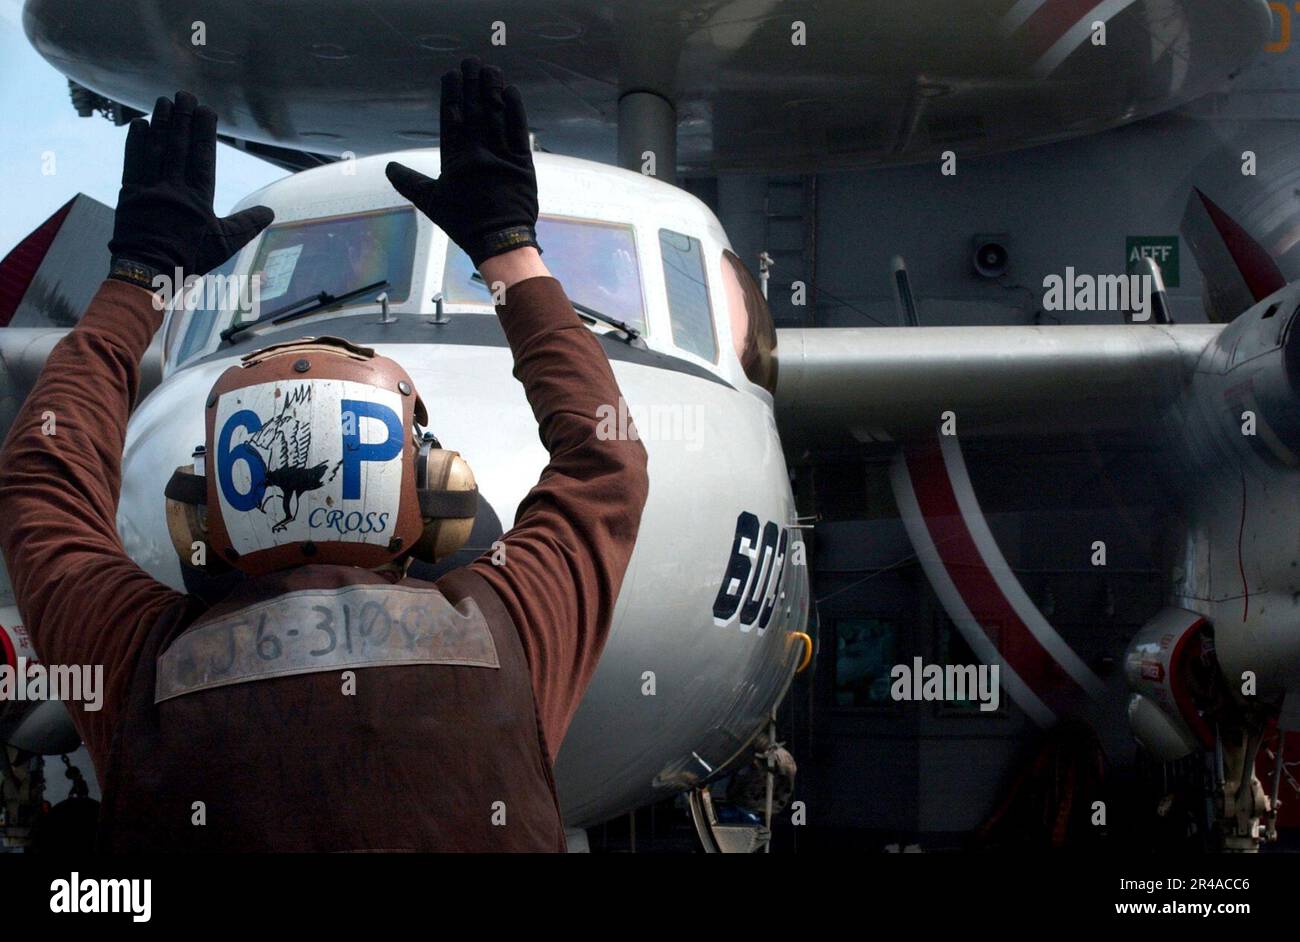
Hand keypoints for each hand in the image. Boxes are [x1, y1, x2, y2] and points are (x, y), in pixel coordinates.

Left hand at [108, 91, 273, 288]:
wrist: (148, 270)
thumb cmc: (190, 258)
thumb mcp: (224, 243)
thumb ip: (247, 224)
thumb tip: (270, 212)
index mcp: (198, 198)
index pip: (202, 157)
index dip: (203, 131)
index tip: (205, 109)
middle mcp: (173, 188)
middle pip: (178, 146)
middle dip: (181, 118)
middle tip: (183, 94)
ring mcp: (149, 188)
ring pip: (155, 149)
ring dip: (159, 122)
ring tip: (163, 101)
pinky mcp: (130, 193)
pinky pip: (132, 162)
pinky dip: (134, 142)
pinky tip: (138, 124)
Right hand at [385, 58, 538, 267]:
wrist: (498, 241)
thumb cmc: (463, 223)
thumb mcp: (431, 202)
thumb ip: (409, 182)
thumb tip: (389, 168)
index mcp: (455, 159)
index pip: (452, 119)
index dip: (452, 95)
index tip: (452, 74)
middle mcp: (477, 152)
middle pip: (475, 111)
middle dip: (473, 84)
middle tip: (472, 60)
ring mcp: (501, 156)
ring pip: (496, 116)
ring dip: (493, 90)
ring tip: (491, 69)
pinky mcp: (523, 163)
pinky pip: (519, 132)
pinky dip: (515, 111)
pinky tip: (512, 91)